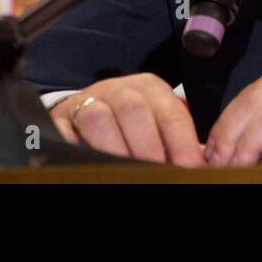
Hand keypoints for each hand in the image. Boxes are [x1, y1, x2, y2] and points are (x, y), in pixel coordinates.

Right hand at [49, 73, 204, 166]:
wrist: (86, 110)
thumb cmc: (132, 124)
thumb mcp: (157, 124)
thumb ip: (176, 140)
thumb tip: (201, 162)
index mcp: (149, 88)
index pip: (170, 112)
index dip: (181, 141)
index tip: (187, 167)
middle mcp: (118, 89)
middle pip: (134, 110)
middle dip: (148, 146)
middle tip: (156, 172)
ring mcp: (87, 101)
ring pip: (98, 117)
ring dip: (113, 148)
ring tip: (124, 171)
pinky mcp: (60, 119)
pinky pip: (64, 131)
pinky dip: (75, 148)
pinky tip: (90, 163)